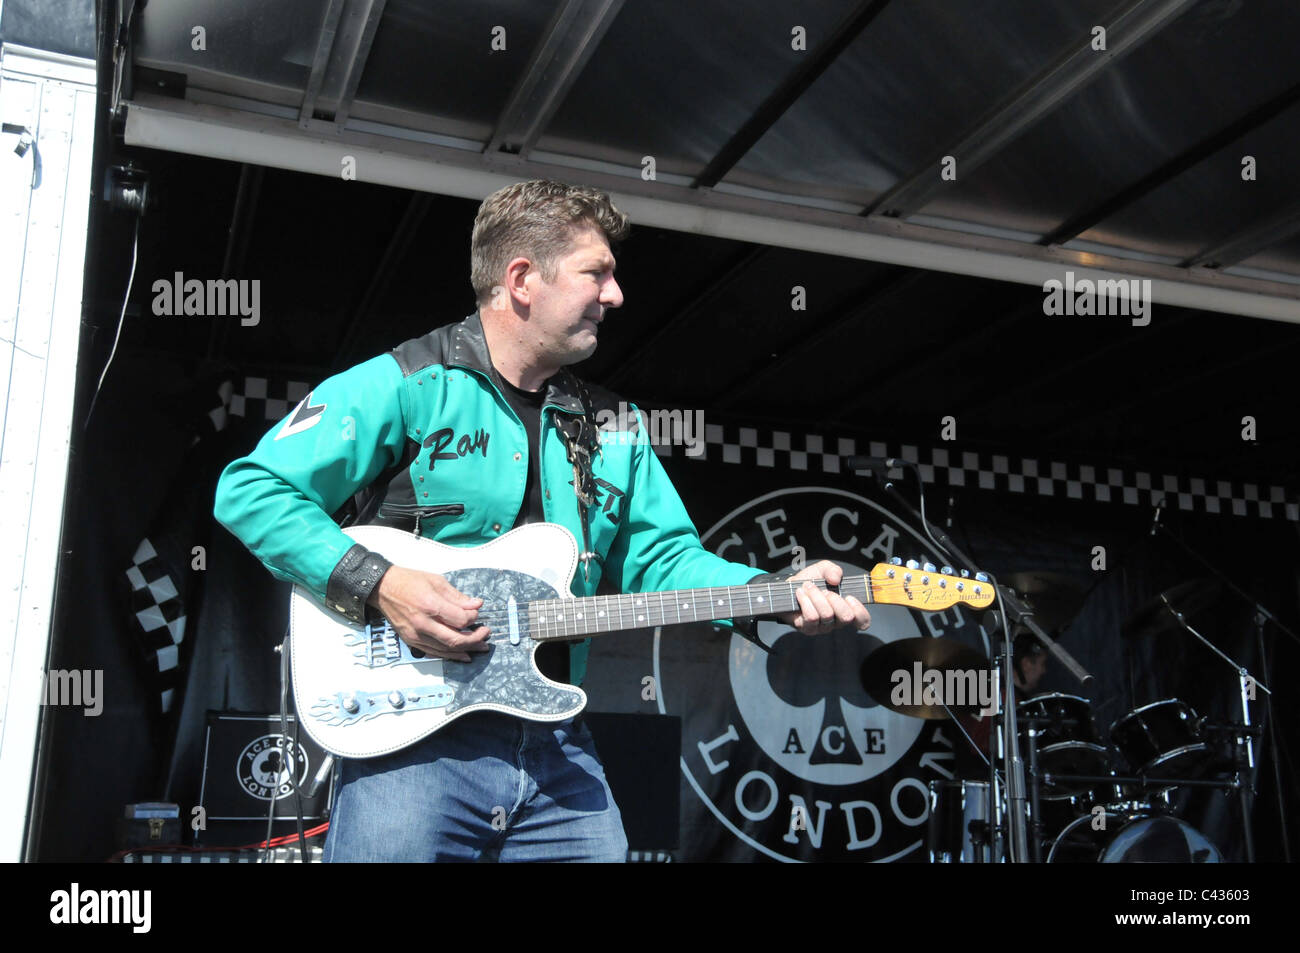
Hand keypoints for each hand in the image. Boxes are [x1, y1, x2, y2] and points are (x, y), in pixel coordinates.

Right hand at [367, 566, 490, 661]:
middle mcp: (423, 623)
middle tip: (486, 634)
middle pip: (456, 639)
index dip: (473, 618)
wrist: (383, 589)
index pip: (460, 620)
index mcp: (430, 605)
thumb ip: (458, 597)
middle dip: (475, 639)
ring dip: (466, 650)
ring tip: (480, 647)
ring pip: (446, 649)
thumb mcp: (437, 581)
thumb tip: (476, 605)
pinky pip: (434, 652)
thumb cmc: (408, 582)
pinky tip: (462, 655)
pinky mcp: (411, 641)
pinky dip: (450, 655)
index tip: (476, 613)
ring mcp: (416, 635)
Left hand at [774, 561, 869, 634]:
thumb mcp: (823, 569)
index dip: (860, 611)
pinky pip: (811, 617)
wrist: (787, 588)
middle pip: (846, 617)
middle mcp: (837, 621)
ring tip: (808, 587)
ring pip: (827, 615)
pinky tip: (800, 593)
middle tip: (825, 590)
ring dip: (816, 596)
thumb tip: (836, 579)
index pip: (863, 621)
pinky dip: (805, 601)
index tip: (850, 597)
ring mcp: (823, 627)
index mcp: (846, 608)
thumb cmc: (809, 581)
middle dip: (835, 599)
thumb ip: (833, 570)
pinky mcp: (808, 629)